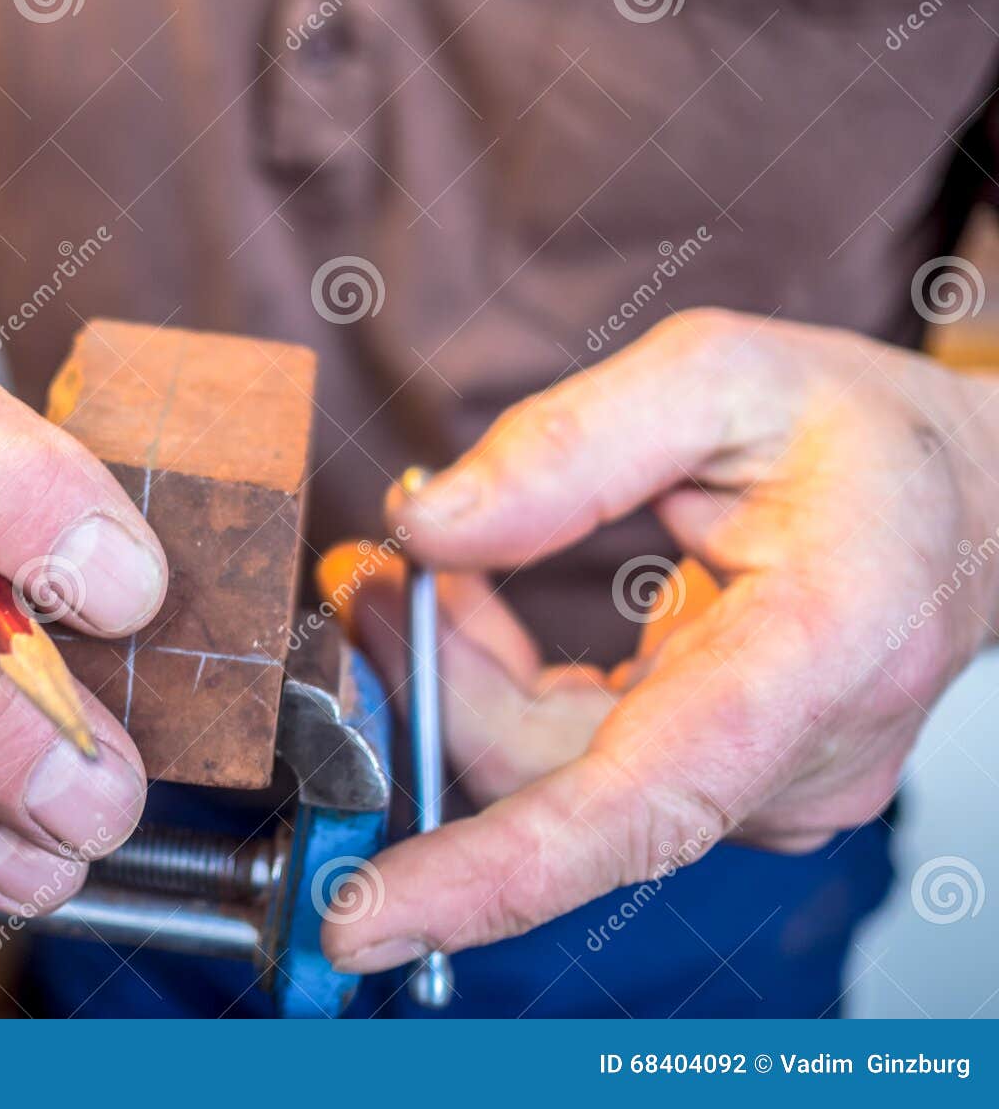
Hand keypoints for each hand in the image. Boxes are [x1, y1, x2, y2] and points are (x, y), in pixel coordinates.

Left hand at [321, 308, 998, 972]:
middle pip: (552, 775)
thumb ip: (570, 446)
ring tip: (397, 573)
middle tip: (357, 575)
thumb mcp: (717, 375)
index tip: (364, 920)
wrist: (963, 500)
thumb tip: (427, 529)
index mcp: (818, 659)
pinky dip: (492, 685)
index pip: (643, 807)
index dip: (492, 872)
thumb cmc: (858, 434)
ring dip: (450, 677)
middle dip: (427, 683)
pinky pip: (566, 758)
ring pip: (544, 769)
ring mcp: (754, 788)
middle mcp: (792, 761)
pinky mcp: (716, 783)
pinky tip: (459, 606)